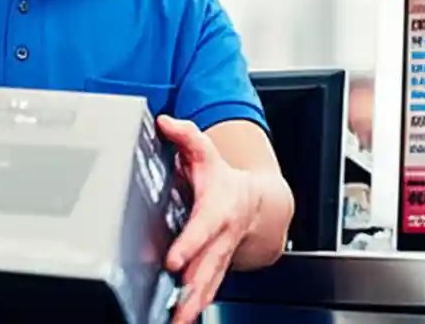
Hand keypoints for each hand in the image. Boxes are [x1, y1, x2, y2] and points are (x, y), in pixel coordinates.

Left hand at [157, 116, 258, 323]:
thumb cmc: (226, 181)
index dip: (190, 245)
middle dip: (192, 288)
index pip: (203, 229)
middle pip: (207, 266)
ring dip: (193, 305)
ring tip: (178, 321)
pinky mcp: (215, 270)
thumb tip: (165, 122)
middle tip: (177, 307)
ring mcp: (219, 257)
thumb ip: (186, 136)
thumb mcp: (206, 152)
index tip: (175, 261)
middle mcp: (220, 238)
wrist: (259, 204)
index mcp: (218, 210)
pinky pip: (205, 290)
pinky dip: (194, 307)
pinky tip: (179, 320)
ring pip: (208, 285)